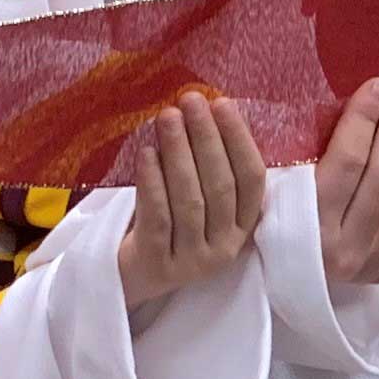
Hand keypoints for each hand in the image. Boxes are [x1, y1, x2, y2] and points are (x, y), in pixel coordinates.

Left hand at [115, 95, 267, 314]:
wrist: (126, 277)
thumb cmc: (165, 225)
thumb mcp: (198, 202)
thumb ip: (209, 168)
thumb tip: (207, 109)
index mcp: (244, 228)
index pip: (252, 180)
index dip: (239, 140)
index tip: (222, 103)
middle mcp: (225, 247)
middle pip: (221, 186)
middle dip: (206, 138)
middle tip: (190, 101)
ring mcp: (193, 261)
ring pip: (191, 201)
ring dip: (179, 153)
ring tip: (167, 117)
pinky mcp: (159, 267)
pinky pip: (158, 218)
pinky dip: (153, 182)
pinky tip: (146, 153)